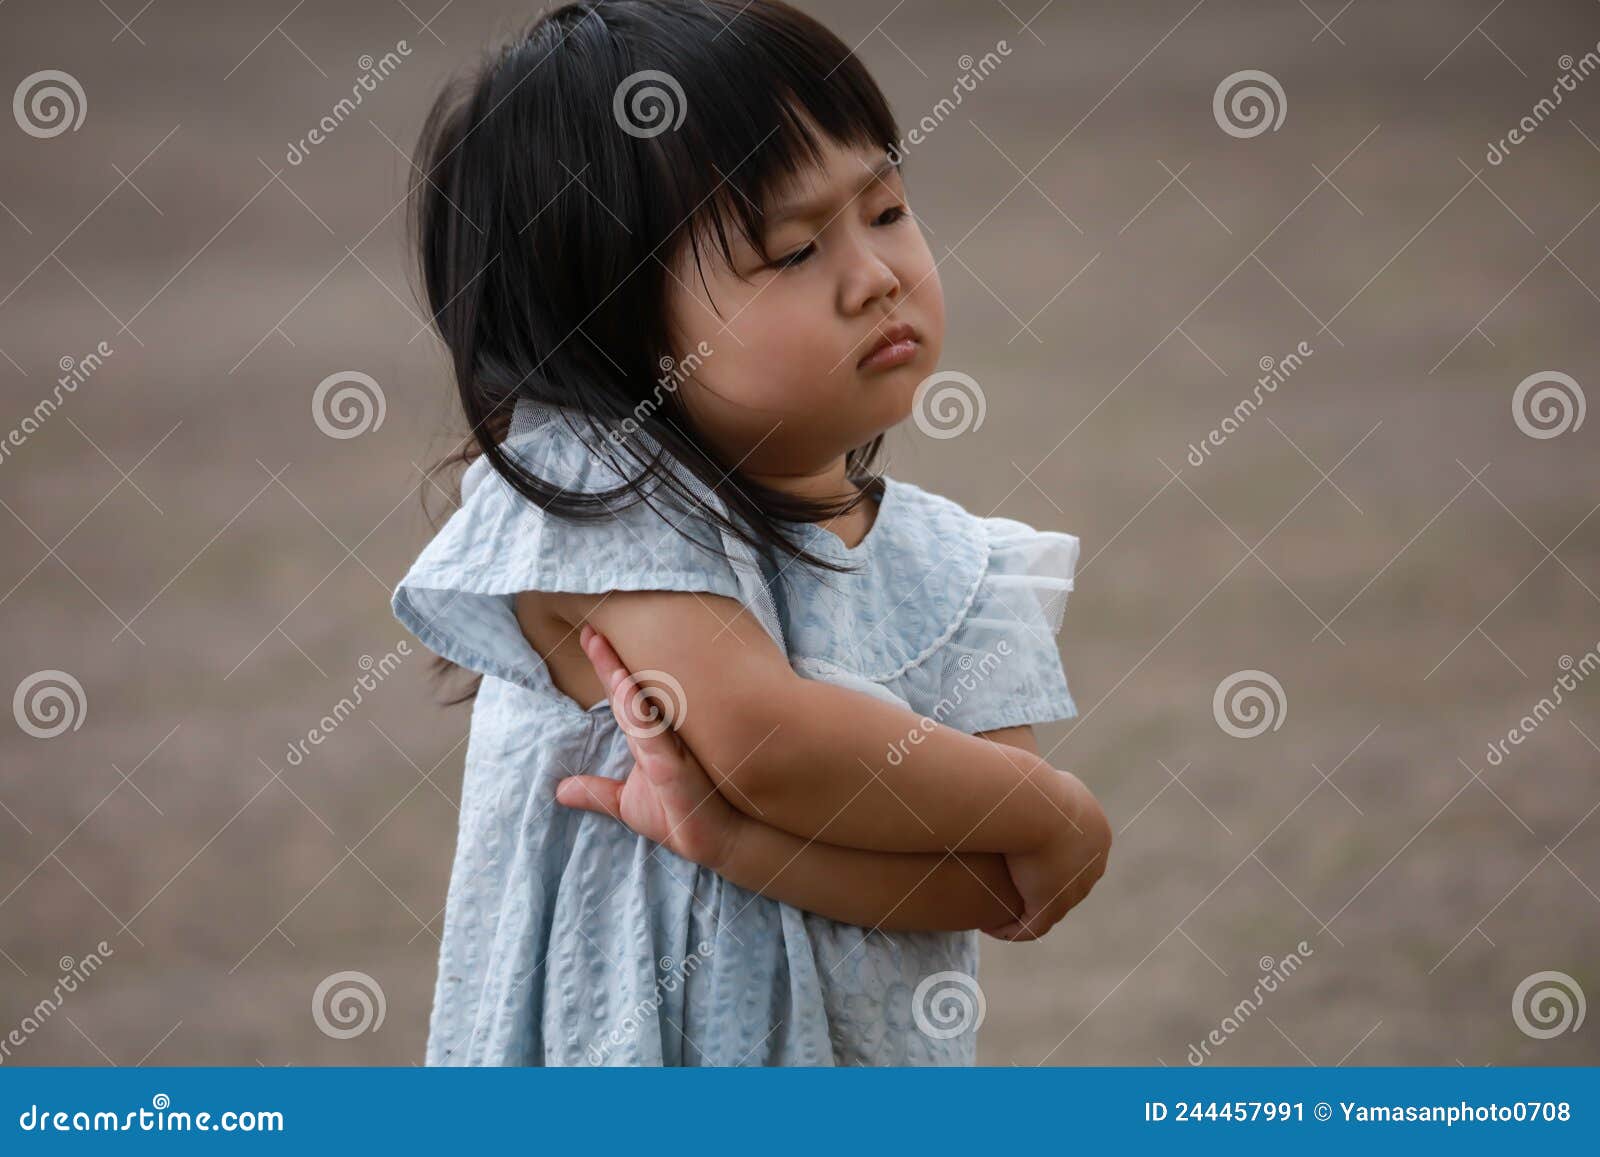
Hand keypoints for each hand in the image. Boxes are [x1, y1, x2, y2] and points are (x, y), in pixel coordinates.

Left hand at [553, 623, 746, 870]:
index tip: (590, 637)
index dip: (606, 668)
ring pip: (643, 707)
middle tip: (591, 629)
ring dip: (621, 678)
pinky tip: (626, 693)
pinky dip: (639, 715)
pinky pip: (655, 738)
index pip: (622, 697)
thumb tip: (559, 790)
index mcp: (648, 739)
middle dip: (610, 660)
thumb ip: (596, 793)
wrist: (720, 841)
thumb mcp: (626, 805)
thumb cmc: (680, 816)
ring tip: (601, 648)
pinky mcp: (676, 770)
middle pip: (631, 692)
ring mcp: (671, 749)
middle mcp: (661, 736)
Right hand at [983, 771, 1110, 941]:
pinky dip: (1013, 930)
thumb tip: (1026, 781)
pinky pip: (1033, 925)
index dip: (1047, 861)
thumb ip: (1035, 786)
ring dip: (1023, 911)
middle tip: (1009, 890)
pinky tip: (990, 928)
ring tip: (996, 913)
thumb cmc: (1028, 783)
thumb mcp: (1036, 776)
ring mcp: (1077, 886)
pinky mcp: (1053, 903)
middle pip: (1066, 882)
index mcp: (1096, 832)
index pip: (1075, 853)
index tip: (1020, 863)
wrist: (1032, 802)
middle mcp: (1094, 862)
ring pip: (1048, 907)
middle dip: (1039, 888)